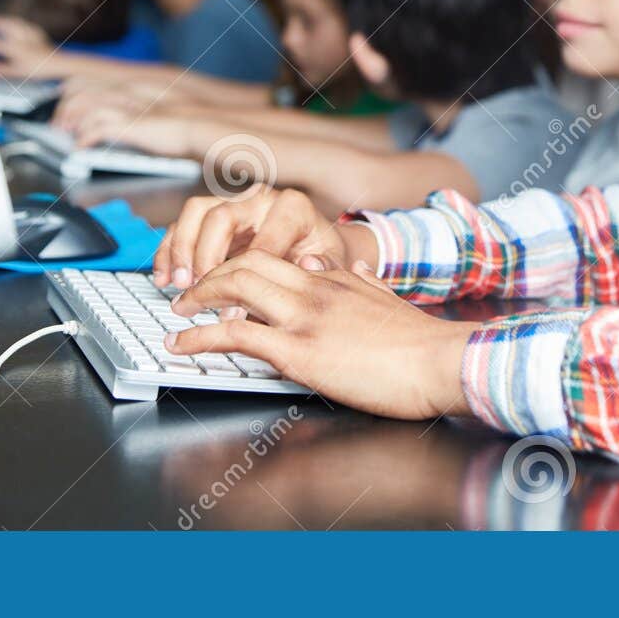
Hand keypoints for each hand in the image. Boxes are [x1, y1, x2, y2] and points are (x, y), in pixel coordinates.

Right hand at [0, 15, 55, 78]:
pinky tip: (11, 23)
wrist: (58, 64)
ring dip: (4, 20)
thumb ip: (3, 70)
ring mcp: (31, 36)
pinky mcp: (37, 33)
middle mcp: (25, 41)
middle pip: (8, 28)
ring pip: (16, 23)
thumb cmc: (38, 69)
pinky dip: (15, 22)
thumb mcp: (19, 72)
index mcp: (19, 51)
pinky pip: (24, 25)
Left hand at [52, 83, 193, 154]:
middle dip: (64, 108)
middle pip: (80, 92)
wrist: (196, 128)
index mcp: (127, 89)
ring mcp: (126, 108)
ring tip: (65, 135)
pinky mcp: (128, 125)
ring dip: (71, 121)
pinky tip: (81, 148)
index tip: (62, 104)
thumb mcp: (150, 115)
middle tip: (58, 125)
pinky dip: (85, 139)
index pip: (87, 81)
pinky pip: (97, 130)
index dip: (69, 92)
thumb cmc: (178, 126)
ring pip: (85, 107)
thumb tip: (115, 126)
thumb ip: (132, 115)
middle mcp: (124, 94)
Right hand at [154, 185, 376, 287]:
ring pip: (196, 212)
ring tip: (177, 284)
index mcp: (292, 207)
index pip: (262, 240)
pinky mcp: (215, 215)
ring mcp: (235, 204)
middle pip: (221, 217)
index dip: (245, 277)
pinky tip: (163, 276)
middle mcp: (261, 199)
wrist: (320, 246)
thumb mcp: (332, 263)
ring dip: (181, 250)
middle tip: (195, 290)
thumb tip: (304, 269)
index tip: (235, 311)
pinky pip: (183, 224)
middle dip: (204, 256)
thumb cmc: (323, 256)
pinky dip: (169, 250)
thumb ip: (322, 268)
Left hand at [166, 249, 476, 420]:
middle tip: (187, 294)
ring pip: (234, 287)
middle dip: (208, 275)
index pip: (273, 256)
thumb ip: (365, 281)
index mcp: (332, 277)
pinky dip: (200, 338)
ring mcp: (304, 317)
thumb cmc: (421, 342)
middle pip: (245, 262)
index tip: (221, 279)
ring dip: (196, 297)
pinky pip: (235, 335)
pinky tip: (182, 345)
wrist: (441, 361)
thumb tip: (356, 268)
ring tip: (178, 315)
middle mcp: (313, 288)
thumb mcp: (387, 298)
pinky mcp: (299, 351)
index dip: (238, 265)